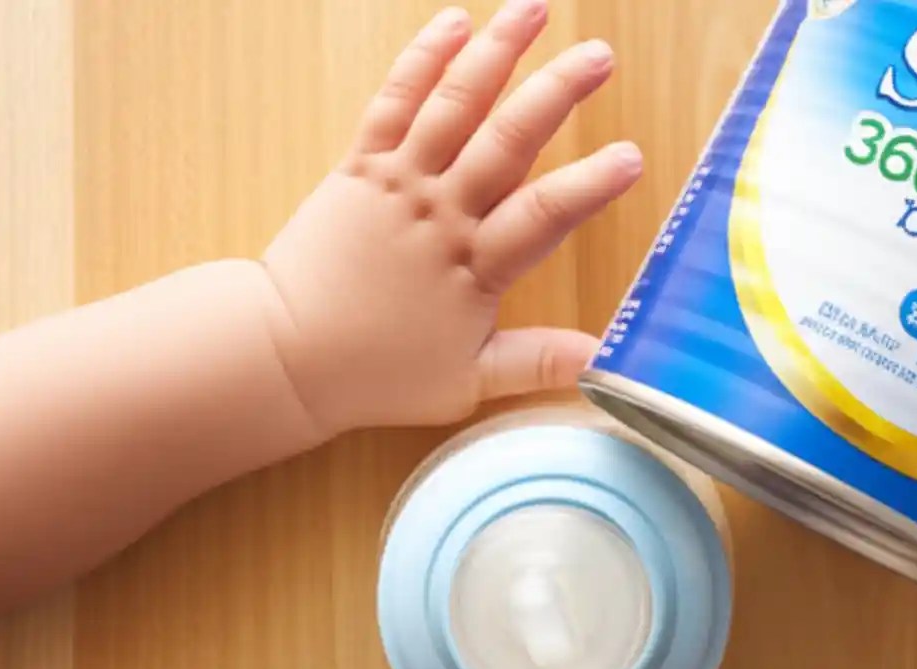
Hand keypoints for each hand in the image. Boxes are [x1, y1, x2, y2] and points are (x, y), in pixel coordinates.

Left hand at [261, 0, 640, 433]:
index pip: (542, 216)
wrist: (285, 352)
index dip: (589, 185)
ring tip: (534, 9)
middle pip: (505, 140)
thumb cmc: (377, 372)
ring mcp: (398, 182)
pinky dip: (423, 60)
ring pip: (453, 105)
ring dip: (495, 52)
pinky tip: (454, 23)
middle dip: (556, 92)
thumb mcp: (465, 383)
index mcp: (472, 267)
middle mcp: (439, 212)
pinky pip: (394, 102)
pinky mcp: (360, 165)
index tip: (631, 156)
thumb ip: (535, 363)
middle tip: (599, 55)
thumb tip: (602, 361)